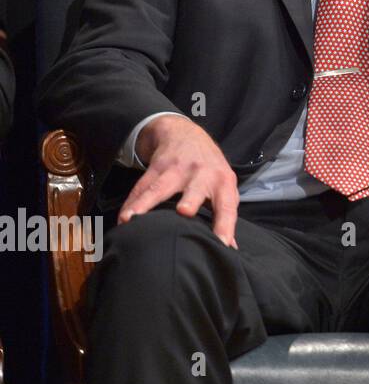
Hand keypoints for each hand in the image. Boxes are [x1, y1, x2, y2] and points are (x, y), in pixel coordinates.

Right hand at [120, 114, 239, 246]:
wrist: (186, 134)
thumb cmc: (210, 170)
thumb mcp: (224, 187)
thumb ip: (225, 216)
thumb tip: (229, 248)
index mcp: (223, 182)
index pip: (227, 206)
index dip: (225, 225)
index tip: (222, 244)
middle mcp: (202, 174)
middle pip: (195, 188)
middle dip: (190, 200)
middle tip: (184, 212)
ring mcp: (178, 169)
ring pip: (160, 187)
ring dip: (145, 203)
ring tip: (131, 219)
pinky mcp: (157, 167)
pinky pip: (142, 186)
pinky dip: (131, 203)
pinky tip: (123, 218)